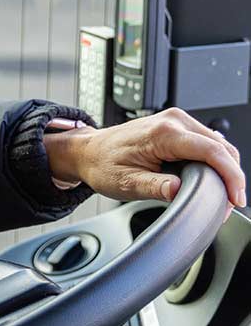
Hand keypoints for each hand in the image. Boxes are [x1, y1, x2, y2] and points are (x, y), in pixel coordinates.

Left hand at [45, 107, 245, 215]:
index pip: (212, 151)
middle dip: (232, 177)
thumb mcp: (126, 182)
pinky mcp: (178, 127)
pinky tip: (213, 181)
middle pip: (222, 148)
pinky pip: (208, 144)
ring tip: (221, 197)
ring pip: (219, 145)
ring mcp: (177, 121)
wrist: (89, 152)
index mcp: (162, 132)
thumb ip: (154, 187)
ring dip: (226, 170)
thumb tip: (179, 191)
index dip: (231, 176)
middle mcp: (174, 120)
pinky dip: (216, 162)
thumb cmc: (103, 165)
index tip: (236, 198)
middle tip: (228, 205)